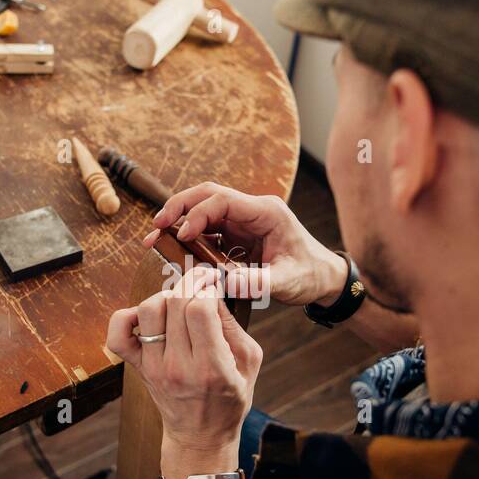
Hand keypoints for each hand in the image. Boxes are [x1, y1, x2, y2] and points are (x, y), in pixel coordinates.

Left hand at [106, 266, 261, 453]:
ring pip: (147, 311)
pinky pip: (118, 336)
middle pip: (175, 303)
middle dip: (190, 282)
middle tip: (201, 280)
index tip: (215, 284)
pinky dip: (126, 317)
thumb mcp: (250, 363)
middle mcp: (178, 367)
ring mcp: (154, 367)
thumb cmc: (230, 399)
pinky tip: (146, 316)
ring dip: (165, 296)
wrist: (201, 437)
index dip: (207, 287)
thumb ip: (232, 325)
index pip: (200, 309)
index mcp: (212, 367)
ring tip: (179, 300)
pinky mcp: (139, 368)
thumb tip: (212, 291)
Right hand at [146, 182, 347, 307]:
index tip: (182, 236)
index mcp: (266, 212)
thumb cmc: (309, 276)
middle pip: (207, 195)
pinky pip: (207, 231)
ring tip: (154, 239)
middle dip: (179, 207)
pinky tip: (171, 251)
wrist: (323, 279)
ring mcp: (242, 222)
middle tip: (156, 225)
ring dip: (178, 222)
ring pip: (203, 210)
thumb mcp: (286, 282)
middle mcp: (252, 211)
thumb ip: (256, 283)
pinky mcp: (236, 236)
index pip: (223, 200)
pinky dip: (187, 238)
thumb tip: (221, 283)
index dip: (198, 214)